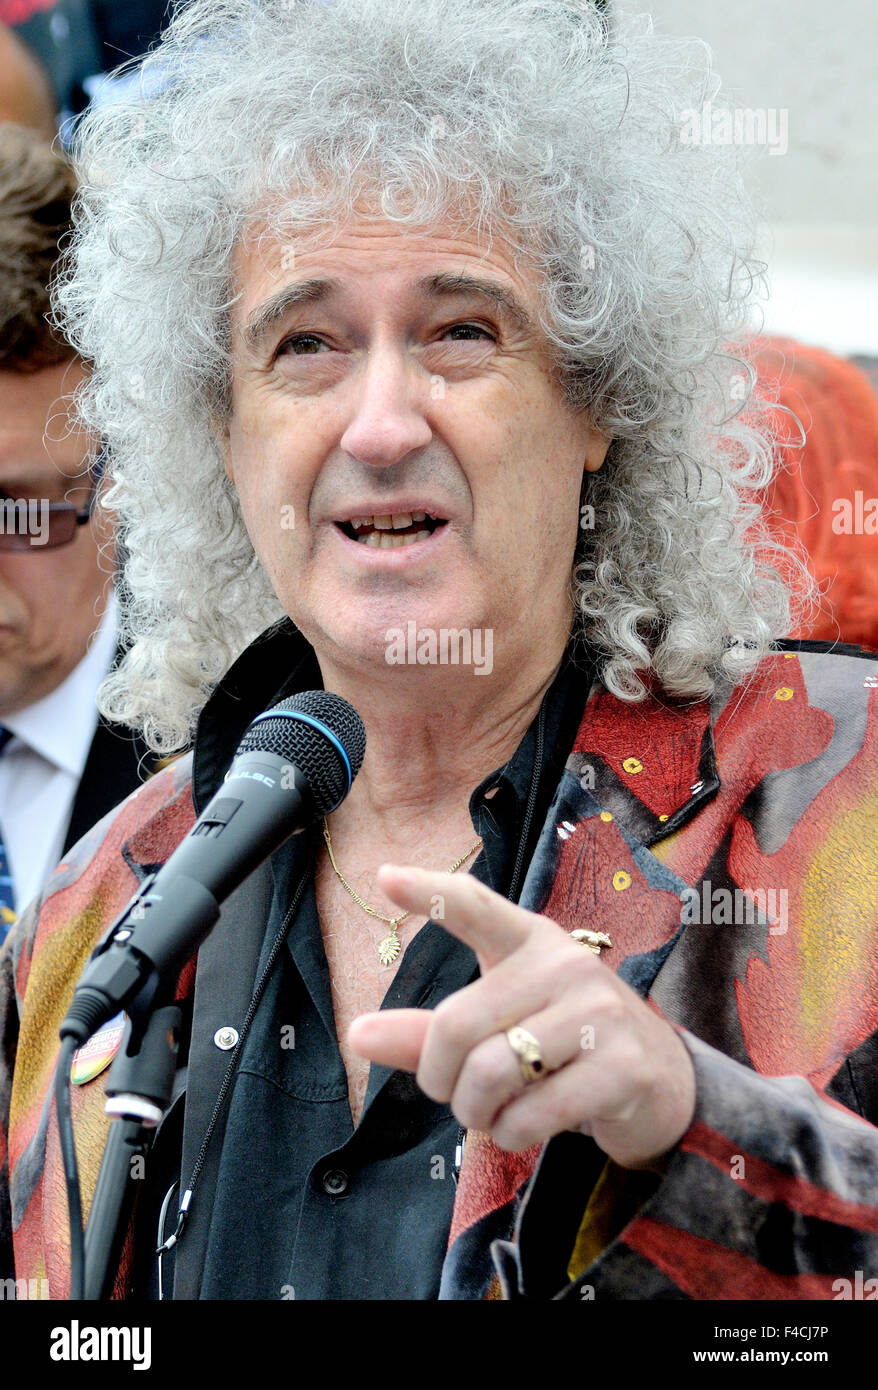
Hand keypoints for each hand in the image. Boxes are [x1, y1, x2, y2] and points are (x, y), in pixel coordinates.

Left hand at [347, 865, 695, 1167]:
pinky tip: (526, 1127)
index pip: (476, 907)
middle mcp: (566, 964)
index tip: (385, 877)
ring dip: (476, 1112)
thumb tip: (356, 1034)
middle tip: (457, 1094)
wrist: (659, 1083)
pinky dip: (511, 1134)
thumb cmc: (561, 1047)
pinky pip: (530, 1114)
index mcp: (530, 941)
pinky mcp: (622, 1066)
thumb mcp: (499, 1028)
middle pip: (457, 1025)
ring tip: (494, 1112)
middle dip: (440, 1078)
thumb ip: (428, 1033)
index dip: (431, 893)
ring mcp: (599, 1012)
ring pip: (491, 1073)